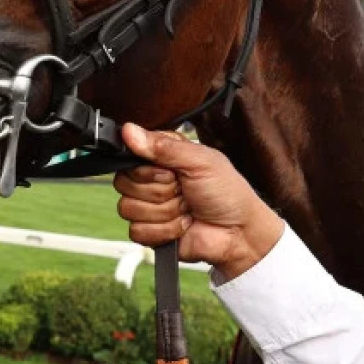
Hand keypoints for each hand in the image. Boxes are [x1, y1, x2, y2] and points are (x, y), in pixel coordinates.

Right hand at [114, 124, 284, 279]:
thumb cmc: (227, 192)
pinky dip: (165, 231)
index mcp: (160, 157)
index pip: (128, 156)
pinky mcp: (150, 232)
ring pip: (129, 209)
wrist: (239, 233)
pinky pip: (137, 231)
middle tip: (184, 191)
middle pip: (124, 184)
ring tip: (186, 209)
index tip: (171, 173)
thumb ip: (163, 146)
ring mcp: (149, 207)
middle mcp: (150, 180)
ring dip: (166, 212)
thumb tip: (129, 130)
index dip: (149, 169)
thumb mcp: (200, 161)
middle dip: (161, 191)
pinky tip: (182, 225)